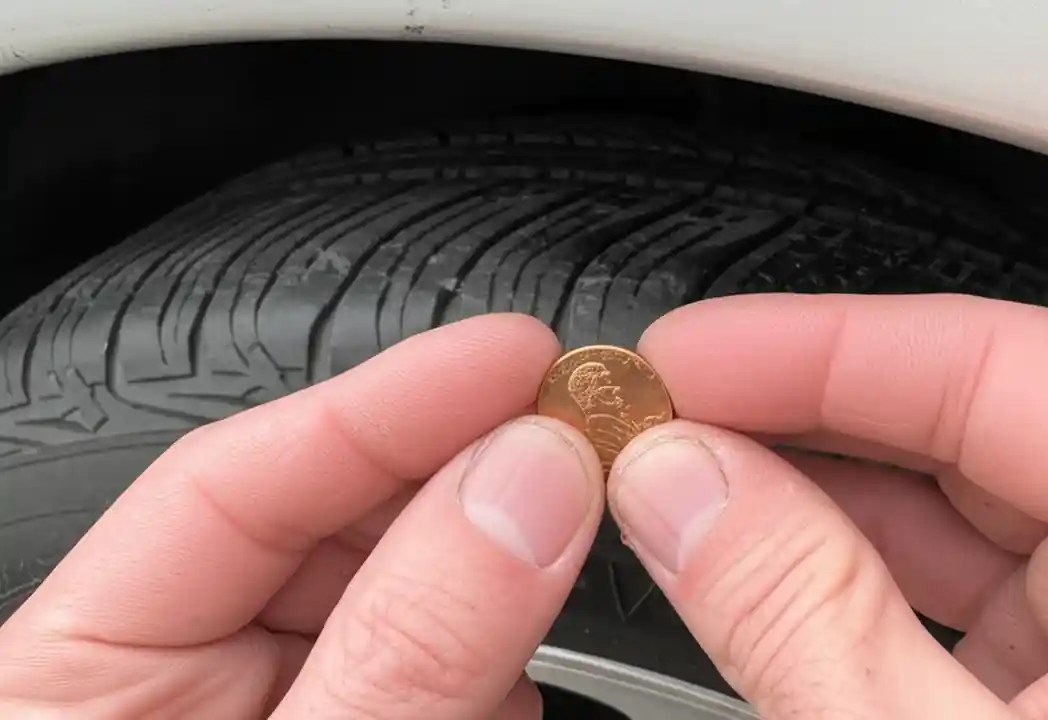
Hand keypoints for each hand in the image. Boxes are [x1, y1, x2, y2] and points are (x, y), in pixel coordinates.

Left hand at [0, 315, 603, 718]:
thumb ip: (406, 643)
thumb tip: (525, 486)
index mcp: (81, 676)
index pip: (234, 476)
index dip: (387, 399)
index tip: (515, 358)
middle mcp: (170, 685)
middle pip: (326, 521)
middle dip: (458, 481)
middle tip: (572, 450)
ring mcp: (270, 714)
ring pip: (390, 590)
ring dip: (487, 578)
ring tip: (554, 572)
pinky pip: (422, 664)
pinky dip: (489, 657)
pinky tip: (514, 676)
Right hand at [610, 293, 1047, 718]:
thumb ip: (810, 617)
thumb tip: (683, 485)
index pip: (1012, 369)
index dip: (824, 347)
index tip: (689, 355)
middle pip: (974, 425)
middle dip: (795, 412)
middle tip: (660, 411)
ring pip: (951, 511)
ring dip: (800, 492)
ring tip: (678, 479)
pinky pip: (951, 594)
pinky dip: (839, 577)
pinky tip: (747, 552)